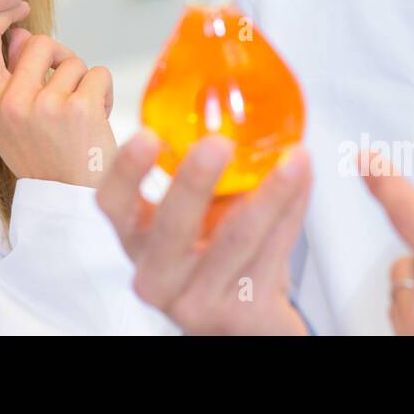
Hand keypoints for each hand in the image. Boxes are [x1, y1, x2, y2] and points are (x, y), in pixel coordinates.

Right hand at [0, 0, 116, 186]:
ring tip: (81, 116)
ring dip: (84, 82)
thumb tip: (18, 34)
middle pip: (40, 42)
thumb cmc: (43, 160)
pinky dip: (104, 92)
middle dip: (60, 57)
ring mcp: (45, 104)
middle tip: (67, 85)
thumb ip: (12, 78)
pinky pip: (99, 74)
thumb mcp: (12, 123)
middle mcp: (12, 101)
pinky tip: (98, 119)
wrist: (68, 205)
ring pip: (74, 61)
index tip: (21, 11)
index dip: (2, 14)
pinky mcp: (80, 109)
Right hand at [96, 130, 312, 334]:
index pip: (112, 204)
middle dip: (195, 182)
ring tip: (293, 158)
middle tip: (219, 143)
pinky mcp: (239, 314)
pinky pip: (271, 253)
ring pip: (236, 240)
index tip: (146, 135)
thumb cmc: (216, 251)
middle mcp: (156, 273)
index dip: (125, 171)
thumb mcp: (197, 212)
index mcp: (136, 237)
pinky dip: (292, 210)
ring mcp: (195, 301)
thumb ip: (202, 169)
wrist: (246, 315)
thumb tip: (230, 98)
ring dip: (270, 193)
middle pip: (170, 228)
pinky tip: (301, 179)